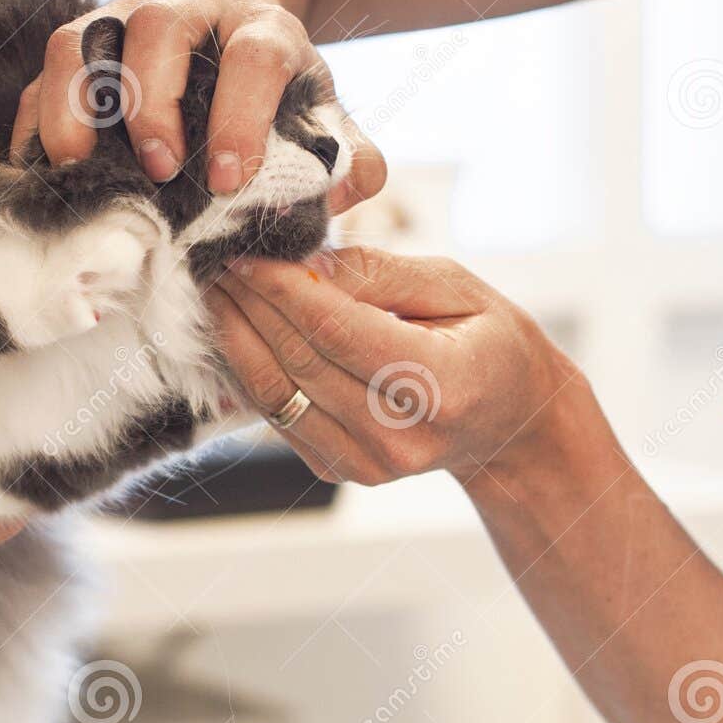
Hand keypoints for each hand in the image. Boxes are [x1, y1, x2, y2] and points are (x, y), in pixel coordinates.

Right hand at [8, 0, 385, 211]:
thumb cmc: (268, 79)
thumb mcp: (317, 102)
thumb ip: (346, 148)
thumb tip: (354, 188)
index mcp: (260, 26)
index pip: (256, 55)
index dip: (242, 114)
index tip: (229, 177)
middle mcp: (188, 6)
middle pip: (158, 28)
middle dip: (154, 101)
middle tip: (159, 169)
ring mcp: (121, 15)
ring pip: (82, 37)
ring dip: (75, 103)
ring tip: (78, 167)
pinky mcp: (79, 40)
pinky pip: (40, 71)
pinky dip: (32, 117)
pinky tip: (34, 167)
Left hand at [211, 247, 584, 492]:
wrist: (508, 425)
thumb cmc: (488, 342)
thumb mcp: (456, 287)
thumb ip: (379, 272)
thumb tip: (303, 258)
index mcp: (440, 385)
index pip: (338, 330)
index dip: (282, 288)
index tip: (246, 251)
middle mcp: (400, 436)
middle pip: (300, 360)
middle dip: (250, 304)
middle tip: (214, 259)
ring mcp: (368, 463)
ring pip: (277, 393)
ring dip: (236, 338)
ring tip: (216, 291)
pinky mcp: (341, 471)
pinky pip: (278, 417)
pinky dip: (250, 371)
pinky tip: (236, 331)